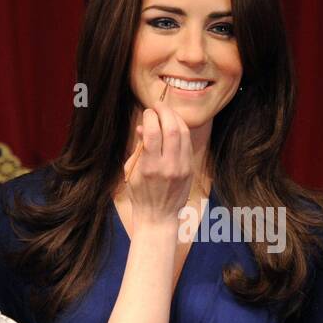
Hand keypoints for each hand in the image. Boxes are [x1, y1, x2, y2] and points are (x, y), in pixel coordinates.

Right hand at [123, 102, 191, 228]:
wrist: (158, 216)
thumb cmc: (140, 194)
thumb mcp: (132, 171)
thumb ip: (138, 148)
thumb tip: (142, 127)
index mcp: (149, 166)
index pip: (152, 132)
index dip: (149, 116)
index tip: (146, 113)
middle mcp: (168, 166)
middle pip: (172, 128)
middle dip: (165, 111)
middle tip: (158, 105)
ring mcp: (182, 168)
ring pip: (183, 133)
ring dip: (175, 118)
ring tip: (167, 112)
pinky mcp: (190, 169)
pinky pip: (187, 144)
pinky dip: (181, 131)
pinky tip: (174, 126)